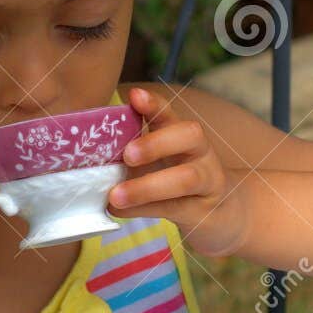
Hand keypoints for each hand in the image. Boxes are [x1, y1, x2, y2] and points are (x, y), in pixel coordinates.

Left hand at [107, 86, 248, 255]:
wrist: (224, 216)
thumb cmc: (180, 185)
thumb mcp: (161, 163)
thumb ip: (134, 154)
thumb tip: (89, 155)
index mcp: (184, 137)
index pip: (171, 114)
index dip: (154, 104)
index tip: (134, 96)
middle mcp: (200, 154)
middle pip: (190, 136)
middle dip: (157, 142)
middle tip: (127, 154)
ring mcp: (207, 182)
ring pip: (186, 178)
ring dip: (147, 186)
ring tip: (115, 196)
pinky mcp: (204, 212)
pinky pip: (176, 208)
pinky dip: (145, 210)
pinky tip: (120, 211)